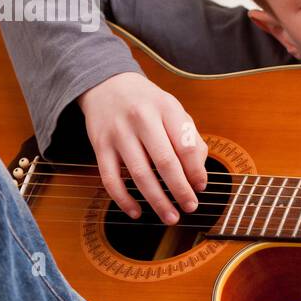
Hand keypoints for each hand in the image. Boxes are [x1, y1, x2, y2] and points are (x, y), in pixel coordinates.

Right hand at [77, 71, 207, 223]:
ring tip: (170, 216)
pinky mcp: (99, 145)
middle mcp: (142, 119)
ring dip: (156, 200)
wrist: (106, 84)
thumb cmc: (148, 103)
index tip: (201, 187)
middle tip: (190, 207)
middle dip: (180, 190)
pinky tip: (136, 212)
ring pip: (139, 173)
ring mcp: (118, 133)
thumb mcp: (173, 109)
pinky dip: (123, 199)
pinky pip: (110, 178)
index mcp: (166, 108)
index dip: (195, 170)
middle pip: (164, 161)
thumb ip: (190, 138)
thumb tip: (198, 175)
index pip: (185, 145)